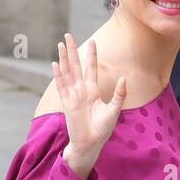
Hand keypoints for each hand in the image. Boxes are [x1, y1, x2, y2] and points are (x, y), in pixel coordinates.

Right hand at [52, 34, 125, 178]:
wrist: (91, 143)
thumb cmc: (102, 129)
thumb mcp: (114, 110)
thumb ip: (119, 94)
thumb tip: (124, 78)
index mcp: (92, 91)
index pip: (90, 68)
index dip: (91, 55)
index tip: (92, 41)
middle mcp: (81, 90)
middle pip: (75, 66)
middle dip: (72, 51)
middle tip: (68, 35)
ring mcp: (73, 95)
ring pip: (67, 72)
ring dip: (64, 58)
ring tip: (61, 44)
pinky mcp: (67, 103)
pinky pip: (62, 86)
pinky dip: (59, 75)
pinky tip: (56, 63)